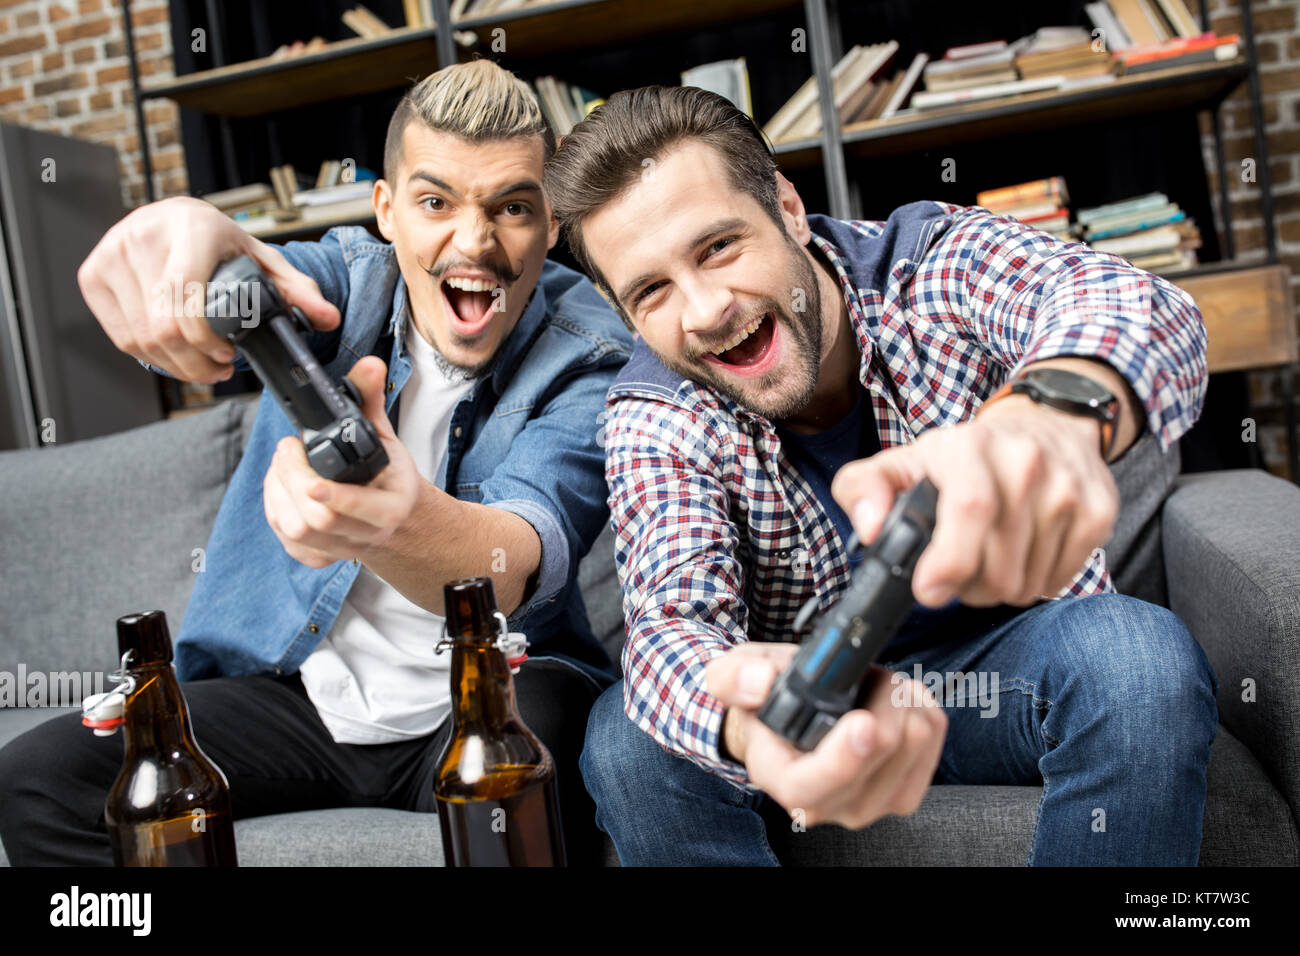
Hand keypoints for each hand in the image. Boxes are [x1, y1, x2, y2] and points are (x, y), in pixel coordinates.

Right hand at [76, 196, 339, 383]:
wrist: (174, 220)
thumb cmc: (221, 244)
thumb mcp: (264, 261)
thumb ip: (298, 290)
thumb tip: (328, 318)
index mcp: (192, 227)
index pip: (186, 295)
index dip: (205, 338)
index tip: (229, 353)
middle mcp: (144, 236)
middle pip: (163, 326)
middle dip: (196, 360)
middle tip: (222, 368)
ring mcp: (112, 255)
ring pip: (141, 337)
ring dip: (176, 365)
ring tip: (205, 367)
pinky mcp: (93, 275)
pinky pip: (123, 336)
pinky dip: (152, 357)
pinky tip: (176, 358)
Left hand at [263, 357, 421, 568]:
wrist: (399, 522)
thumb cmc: (389, 476)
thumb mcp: (385, 436)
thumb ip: (370, 401)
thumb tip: (369, 364)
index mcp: (391, 507)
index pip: (356, 508)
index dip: (329, 495)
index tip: (310, 477)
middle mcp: (368, 534)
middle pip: (315, 520)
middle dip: (291, 480)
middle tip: (288, 450)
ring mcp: (342, 549)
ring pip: (295, 532)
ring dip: (277, 494)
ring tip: (282, 466)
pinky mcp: (321, 557)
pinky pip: (287, 543)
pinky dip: (275, 513)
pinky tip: (281, 491)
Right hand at [705, 643, 945, 828]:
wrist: (791, 719)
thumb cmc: (765, 701)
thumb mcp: (731, 676)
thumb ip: (735, 677)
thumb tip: (760, 684)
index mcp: (781, 780)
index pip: (812, 788)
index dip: (843, 759)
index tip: (863, 723)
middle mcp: (830, 804)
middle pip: (881, 756)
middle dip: (880, 698)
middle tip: (859, 674)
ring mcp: (873, 803)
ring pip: (915, 740)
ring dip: (899, 697)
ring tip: (869, 688)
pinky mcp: (907, 789)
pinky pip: (934, 734)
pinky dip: (918, 704)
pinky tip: (891, 700)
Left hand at [831, 394, 1118, 607]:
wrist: (1046, 424)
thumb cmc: (964, 456)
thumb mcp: (903, 463)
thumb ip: (863, 489)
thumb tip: (870, 528)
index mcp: (970, 447)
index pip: (971, 509)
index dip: (950, 561)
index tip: (929, 589)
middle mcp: (1026, 462)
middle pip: (997, 564)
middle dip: (968, 587)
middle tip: (957, 571)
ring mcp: (1067, 488)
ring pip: (1026, 581)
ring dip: (1000, 588)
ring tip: (990, 558)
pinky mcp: (1099, 511)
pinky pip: (1059, 580)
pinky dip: (1035, 583)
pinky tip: (1023, 554)